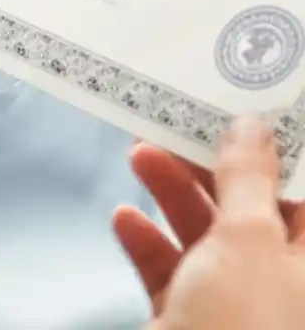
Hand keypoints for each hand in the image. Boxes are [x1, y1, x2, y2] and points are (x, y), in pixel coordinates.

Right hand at [113, 117, 304, 329]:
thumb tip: (252, 127)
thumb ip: (247, 178)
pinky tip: (124, 217)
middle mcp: (290, 282)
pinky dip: (149, 242)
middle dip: (214, 164)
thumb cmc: (246, 325)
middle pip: (255, 206)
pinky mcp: (194, 321)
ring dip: (173, 193)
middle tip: (179, 121)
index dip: (279, 148)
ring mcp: (240, 304)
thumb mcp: (250, 238)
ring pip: (210, 234)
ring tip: (138, 155)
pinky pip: (173, 270)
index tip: (246, 105)